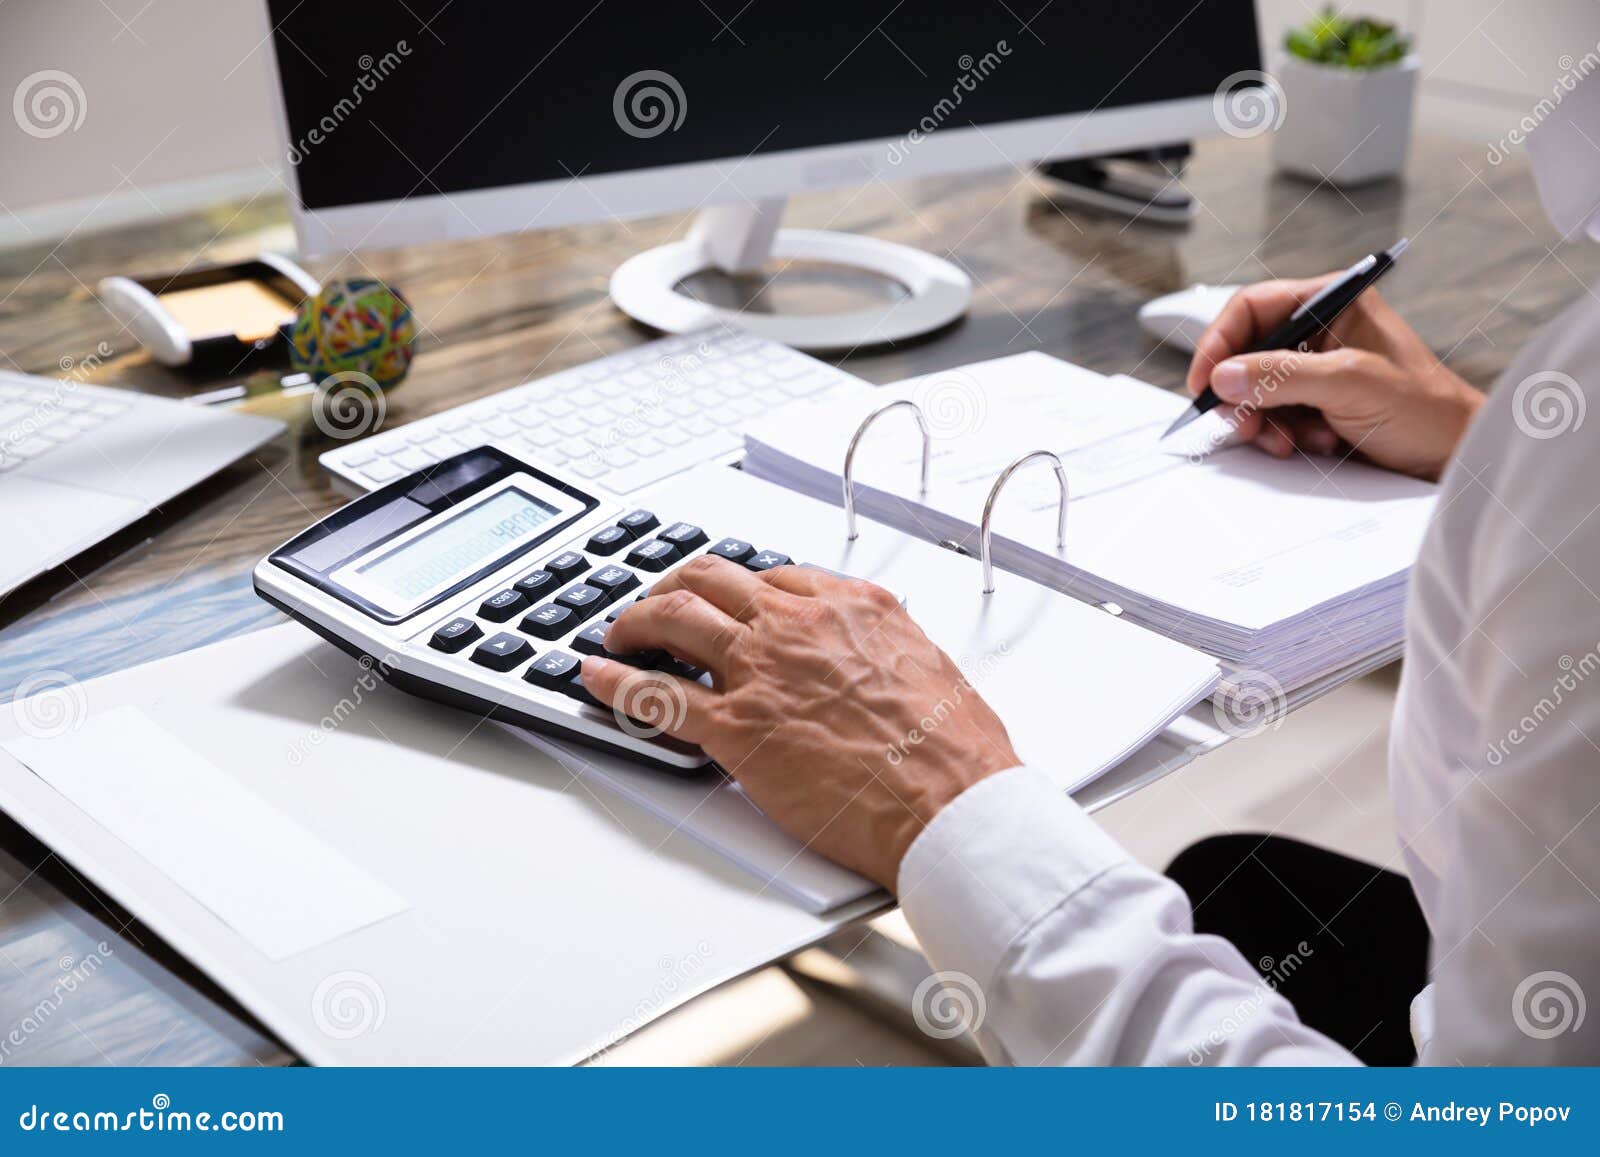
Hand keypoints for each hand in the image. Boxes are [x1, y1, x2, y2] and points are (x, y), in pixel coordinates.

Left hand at [580, 557, 1019, 889]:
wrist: (950, 803)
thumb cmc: (953, 751)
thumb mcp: (928, 669)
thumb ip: (888, 655)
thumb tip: (881, 663)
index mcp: (852, 607)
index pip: (774, 575)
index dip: (737, 588)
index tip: (726, 599)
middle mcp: (799, 625)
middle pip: (711, 579)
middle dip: (676, 586)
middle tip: (659, 604)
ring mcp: (761, 672)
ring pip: (674, 617)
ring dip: (636, 620)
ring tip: (619, 633)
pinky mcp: (735, 729)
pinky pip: (654, 695)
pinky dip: (615, 681)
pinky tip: (595, 677)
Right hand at [1185, 274, 1483, 480]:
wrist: (1454, 456)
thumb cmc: (1426, 409)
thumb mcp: (1350, 383)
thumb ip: (1283, 374)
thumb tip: (1225, 375)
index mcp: (1333, 302)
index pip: (1252, 308)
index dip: (1219, 343)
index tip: (1204, 381)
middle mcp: (1321, 329)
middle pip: (1246, 352)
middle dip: (1241, 392)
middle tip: (1243, 422)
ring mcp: (1316, 368)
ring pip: (1254, 389)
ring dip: (1263, 421)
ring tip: (1288, 441)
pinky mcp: (1315, 403)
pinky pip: (1272, 415)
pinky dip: (1280, 435)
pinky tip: (1310, 445)